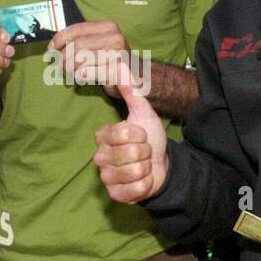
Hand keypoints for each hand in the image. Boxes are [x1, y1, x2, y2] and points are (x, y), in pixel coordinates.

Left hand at [49, 21, 128, 97]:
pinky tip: (81, 78)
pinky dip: (79, 76)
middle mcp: (114, 38)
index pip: (77, 29)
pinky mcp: (116, 71)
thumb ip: (81, 40)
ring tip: (69, 73)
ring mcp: (117, 54)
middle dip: (63, 57)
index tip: (51, 49)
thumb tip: (53, 45)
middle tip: (59, 66)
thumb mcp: (99, 45)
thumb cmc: (113, 61)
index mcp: (108, 27)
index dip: (60, 38)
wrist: (138, 77)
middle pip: (76, 46)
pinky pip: (88, 73)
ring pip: (80, 60)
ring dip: (69, 68)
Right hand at [93, 60, 166, 202]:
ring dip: (147, 169)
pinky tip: (143, 180)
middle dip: (146, 153)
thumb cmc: (149, 138)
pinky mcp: (115, 195)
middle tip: (143, 152)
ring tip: (143, 165)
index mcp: (103, 137)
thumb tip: (121, 65)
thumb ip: (131, 91)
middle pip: (131, 154)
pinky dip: (146, 185)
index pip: (124, 134)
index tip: (141, 136)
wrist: (160, 164)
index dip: (140, 135)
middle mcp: (100, 157)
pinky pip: (134, 190)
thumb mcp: (143, 112)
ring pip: (134, 173)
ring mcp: (106, 177)